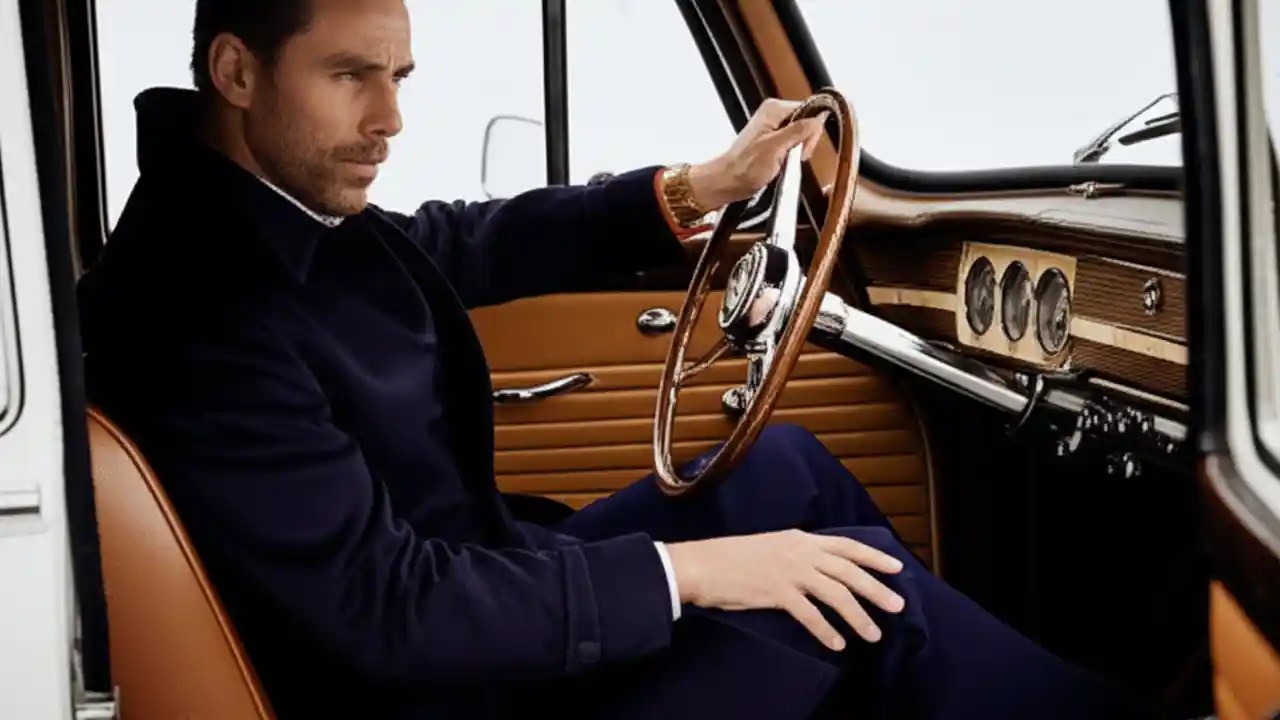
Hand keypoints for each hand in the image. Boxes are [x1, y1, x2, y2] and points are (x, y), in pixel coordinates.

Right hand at [664, 529, 905, 650]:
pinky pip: (810, 615)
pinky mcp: (777, 592)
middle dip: (876, 589)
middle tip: (898, 606)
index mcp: (800, 539)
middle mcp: (800, 552)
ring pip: (836, 594)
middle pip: (849, 571)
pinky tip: (838, 644)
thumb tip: (820, 568)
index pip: (847, 546)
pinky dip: (826, 631)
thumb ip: (797, 554)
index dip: (874, 557)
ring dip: (858, 616)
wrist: (702, 564)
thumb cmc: (732, 557)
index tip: (897, 568)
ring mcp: (789, 572)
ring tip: (873, 634)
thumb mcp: (772, 545)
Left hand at [686, 98, 828, 210]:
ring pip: (803, 134)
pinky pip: (795, 143)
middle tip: (794, 157)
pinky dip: (793, 155)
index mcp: (774, 109)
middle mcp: (774, 113)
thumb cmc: (744, 168)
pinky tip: (784, 162)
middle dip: (806, 142)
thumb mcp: (775, 148)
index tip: (803, 149)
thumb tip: (817, 120)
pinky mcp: (774, 139)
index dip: (812, 131)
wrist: (729, 182)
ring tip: (785, 161)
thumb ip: (797, 132)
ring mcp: (774, 126)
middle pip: (808, 122)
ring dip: (799, 150)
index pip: (810, 109)